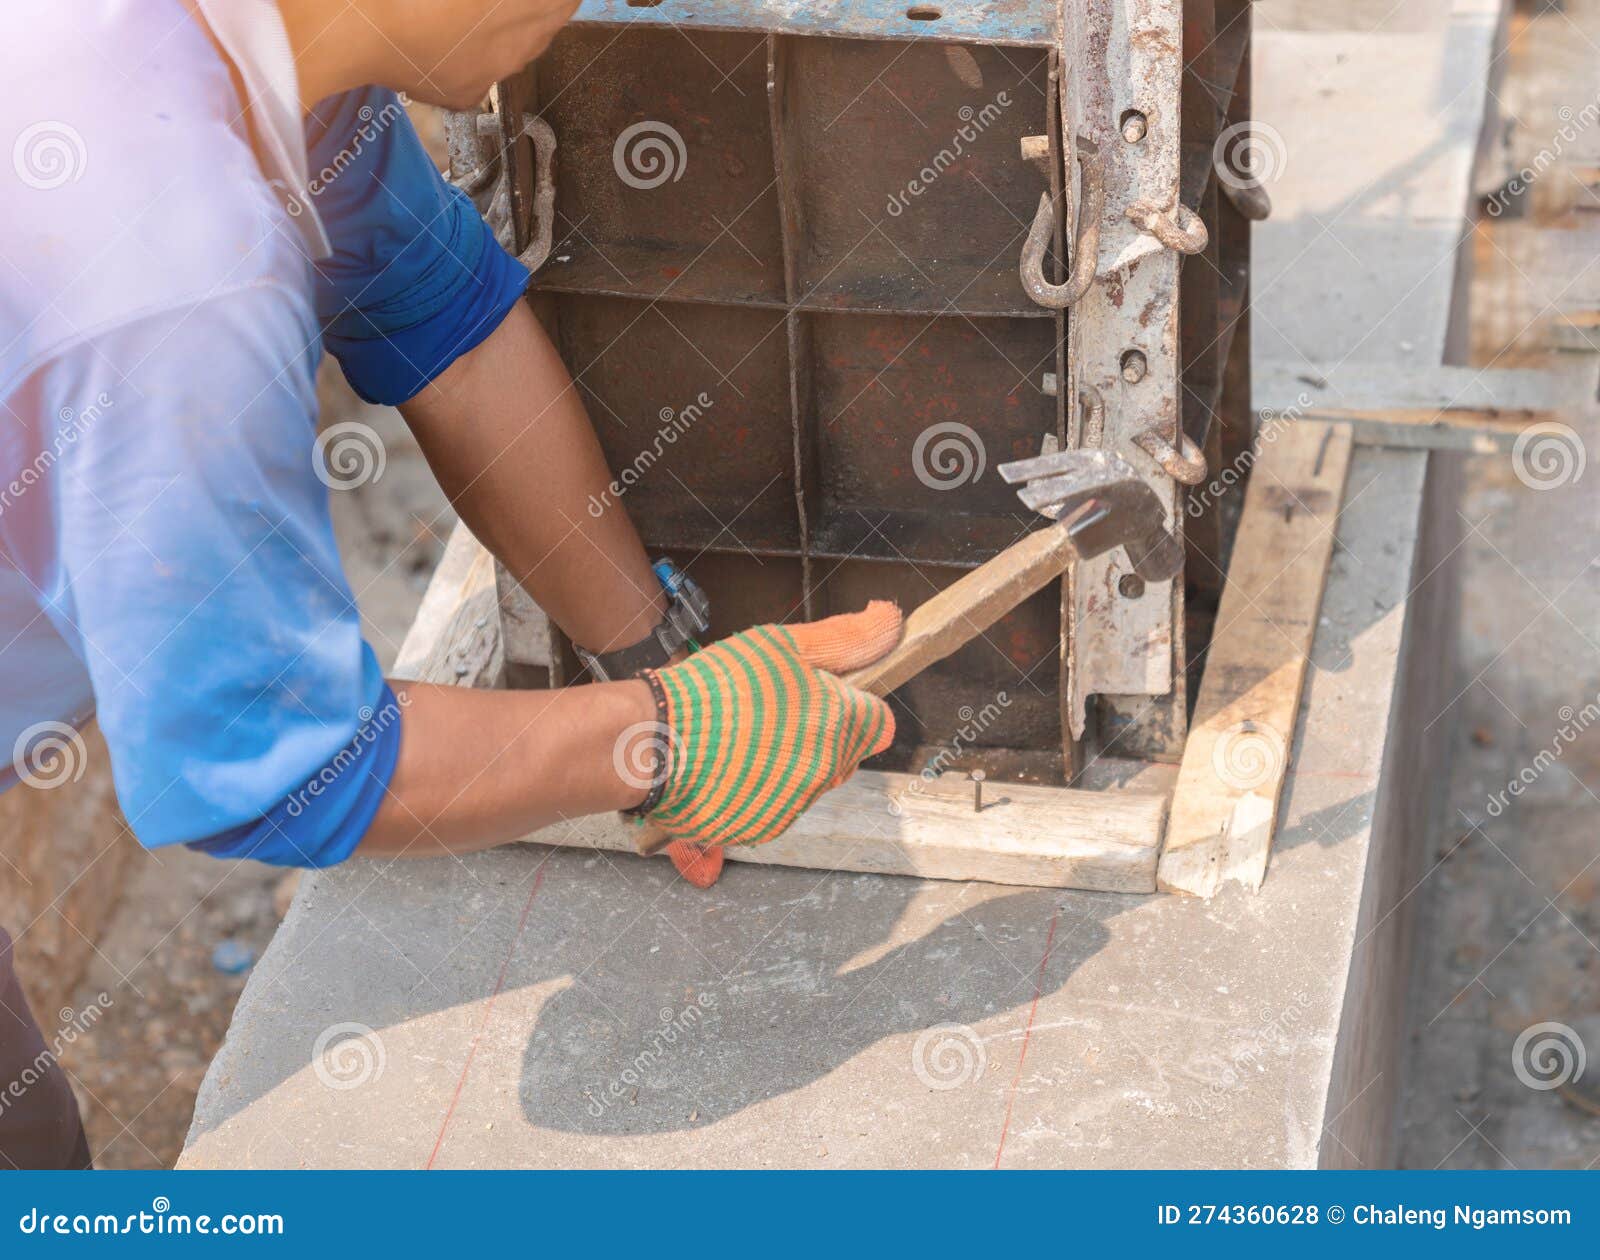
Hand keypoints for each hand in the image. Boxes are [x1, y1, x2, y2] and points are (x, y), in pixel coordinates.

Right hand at [643, 603, 902, 883]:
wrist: (654, 741)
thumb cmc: (716, 687)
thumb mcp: (780, 645)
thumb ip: (844, 638)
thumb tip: (891, 621)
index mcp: (839, 723)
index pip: (878, 722)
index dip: (851, 705)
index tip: (819, 697)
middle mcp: (825, 771)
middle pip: (843, 754)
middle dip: (820, 735)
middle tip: (771, 713)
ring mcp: (795, 805)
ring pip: (810, 782)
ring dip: (789, 763)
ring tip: (741, 738)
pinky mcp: (763, 828)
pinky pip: (776, 806)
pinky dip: (759, 789)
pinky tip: (728, 766)